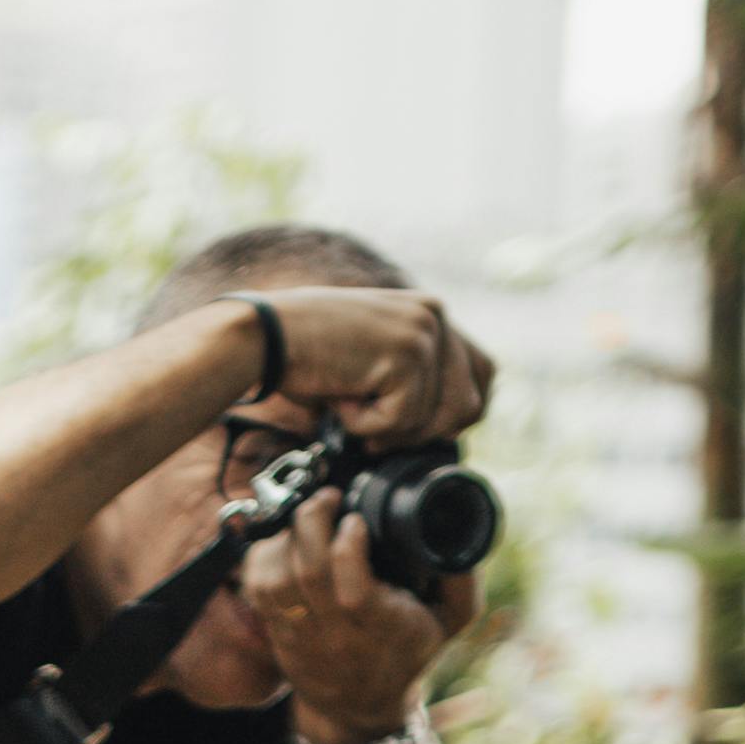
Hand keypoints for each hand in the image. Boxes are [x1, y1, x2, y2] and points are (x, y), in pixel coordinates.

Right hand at [229, 282, 496, 444]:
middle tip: (373, 429)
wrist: (262, 336)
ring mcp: (423, 333)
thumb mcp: (370, 356)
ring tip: (349, 402)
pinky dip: (364, 425)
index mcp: (430, 312)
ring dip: (388, 428)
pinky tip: (339, 397)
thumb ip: (410, 375)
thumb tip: (447, 426)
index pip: (482, 372)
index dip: (455, 413)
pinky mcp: (404, 356)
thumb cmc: (303, 354)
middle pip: (468, 404)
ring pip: (434, 419)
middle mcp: (435, 315)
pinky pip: (400, 421)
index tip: (416, 429)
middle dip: (422, 432)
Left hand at [245, 493, 478, 743]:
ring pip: (275, 580)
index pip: (354, 589)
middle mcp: (337, 633)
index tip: (357, 519)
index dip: (348, 548)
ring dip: (284, 538)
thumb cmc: (407, 655)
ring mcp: (302, 634)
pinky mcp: (277, 632)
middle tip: (327, 499)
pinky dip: (261, 558)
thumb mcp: (450, 622)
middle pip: (307, 574)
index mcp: (381, 628)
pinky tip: (282, 540)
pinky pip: (257, 590)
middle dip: (311, 523)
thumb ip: (461, 581)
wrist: (359, 707)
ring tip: (305, 517)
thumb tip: (462, 538)